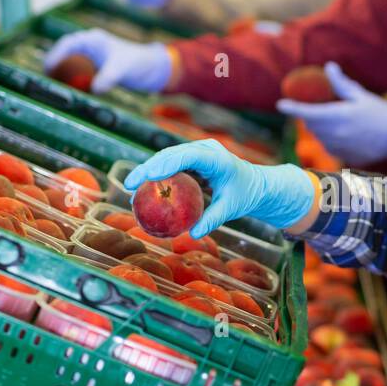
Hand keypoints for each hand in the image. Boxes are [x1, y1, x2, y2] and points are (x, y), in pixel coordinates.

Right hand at [44, 29, 172, 93]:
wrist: (152, 68)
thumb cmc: (138, 63)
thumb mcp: (122, 69)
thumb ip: (108, 77)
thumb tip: (95, 89)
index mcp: (94, 40)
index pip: (69, 43)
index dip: (56, 54)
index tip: (48, 67)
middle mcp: (91, 44)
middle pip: (65, 49)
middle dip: (53, 60)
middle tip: (44, 76)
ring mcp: (93, 55)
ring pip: (70, 59)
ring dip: (60, 68)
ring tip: (50, 82)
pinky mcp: (96, 65)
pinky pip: (77, 68)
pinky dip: (70, 76)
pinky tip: (66, 86)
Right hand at [123, 139, 314, 233]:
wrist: (256, 184)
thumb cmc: (245, 195)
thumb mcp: (231, 208)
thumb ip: (214, 219)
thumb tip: (194, 235)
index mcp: (217, 158)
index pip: (188, 157)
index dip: (166, 164)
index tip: (148, 176)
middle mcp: (205, 150)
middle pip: (171, 155)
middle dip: (149, 167)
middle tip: (129, 184)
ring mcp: (198, 151)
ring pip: (168, 157)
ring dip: (150, 170)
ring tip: (130, 186)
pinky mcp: (193, 157)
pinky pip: (172, 164)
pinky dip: (158, 174)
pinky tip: (143, 188)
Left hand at [277, 61, 386, 164]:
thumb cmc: (380, 114)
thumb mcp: (361, 96)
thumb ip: (341, 84)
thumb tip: (329, 67)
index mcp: (338, 115)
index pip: (308, 112)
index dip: (292, 108)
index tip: (280, 104)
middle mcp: (335, 133)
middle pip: (310, 124)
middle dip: (310, 115)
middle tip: (322, 108)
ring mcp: (337, 146)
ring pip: (318, 135)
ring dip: (320, 127)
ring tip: (340, 121)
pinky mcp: (341, 156)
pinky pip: (327, 145)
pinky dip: (330, 138)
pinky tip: (346, 134)